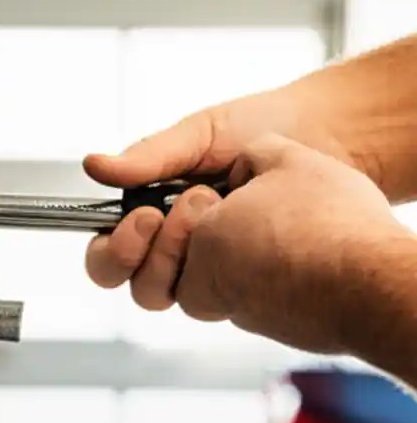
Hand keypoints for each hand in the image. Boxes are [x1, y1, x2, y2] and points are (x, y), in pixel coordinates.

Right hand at [89, 133, 410, 353]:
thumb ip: (147, 157)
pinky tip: (247, 234)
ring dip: (182, 257)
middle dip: (139, 256)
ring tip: (216, 212)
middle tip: (163, 218)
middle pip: (130, 283)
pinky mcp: (243, 278)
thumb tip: (93, 166)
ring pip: (168, 295)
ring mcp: (208, 266)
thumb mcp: (198, 134)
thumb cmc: (262, 126)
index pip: (106, 250)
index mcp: (149, 210)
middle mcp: (174, 245)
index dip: (112, 248)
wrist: (330, 136)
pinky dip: (223, 269)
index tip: (141, 217)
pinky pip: (214, 296)